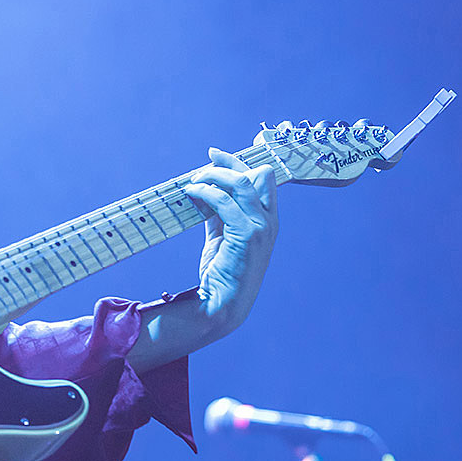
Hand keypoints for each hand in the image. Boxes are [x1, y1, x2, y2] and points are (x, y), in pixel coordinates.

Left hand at [183, 148, 278, 335]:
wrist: (222, 304)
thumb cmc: (222, 273)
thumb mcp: (221, 237)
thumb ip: (218, 214)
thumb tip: (204, 192)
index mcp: (268, 220)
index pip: (263, 179)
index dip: (239, 164)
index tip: (215, 155)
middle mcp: (270, 221)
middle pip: (257, 174)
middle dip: (230, 163)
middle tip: (206, 161)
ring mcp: (262, 228)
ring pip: (241, 183)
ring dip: (213, 176)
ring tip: (193, 181)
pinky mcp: (247, 234)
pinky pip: (224, 201)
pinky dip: (205, 192)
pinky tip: (191, 193)